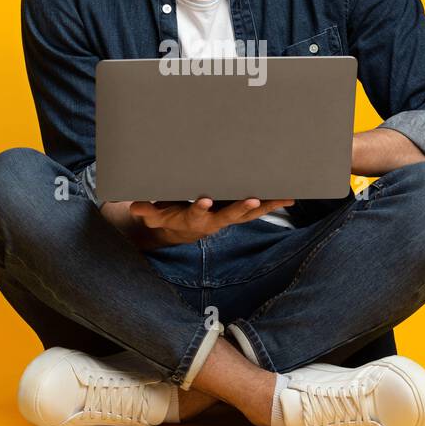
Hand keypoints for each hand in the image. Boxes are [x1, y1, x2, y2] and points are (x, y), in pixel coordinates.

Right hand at [126, 197, 294, 247]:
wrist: (183, 229)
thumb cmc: (169, 216)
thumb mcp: (154, 216)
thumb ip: (146, 211)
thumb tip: (134, 206)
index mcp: (194, 219)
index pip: (196, 214)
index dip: (200, 208)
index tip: (203, 200)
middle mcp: (215, 220)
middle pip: (229, 215)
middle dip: (241, 208)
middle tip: (253, 200)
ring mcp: (229, 217)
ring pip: (250, 213)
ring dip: (267, 206)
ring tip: (285, 197)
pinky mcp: (239, 212)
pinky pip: (258, 208)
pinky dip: (273, 202)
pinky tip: (289, 195)